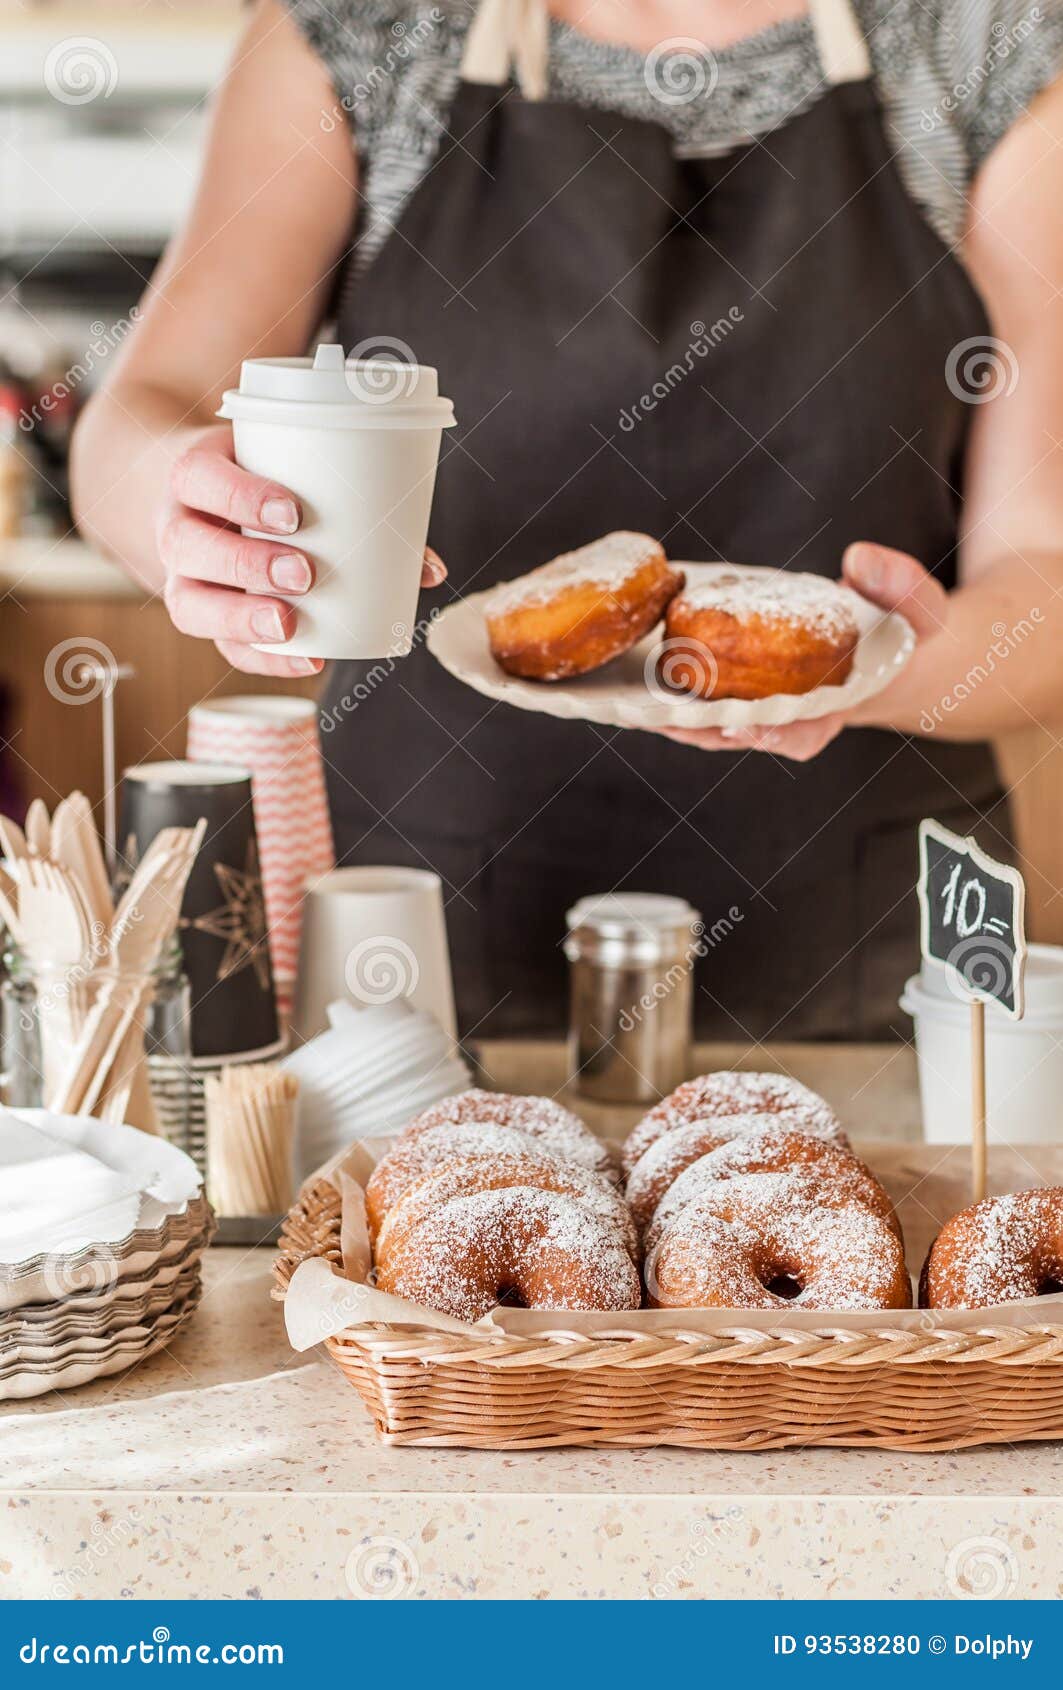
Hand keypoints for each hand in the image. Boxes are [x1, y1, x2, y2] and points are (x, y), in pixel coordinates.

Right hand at [158, 424, 446, 676]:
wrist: (197, 497)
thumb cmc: (258, 479)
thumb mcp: (287, 469)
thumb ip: (352, 506)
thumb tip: (430, 570)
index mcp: (192, 477)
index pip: (199, 478)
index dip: (239, 497)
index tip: (292, 512)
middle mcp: (177, 526)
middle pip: (190, 546)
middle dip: (246, 563)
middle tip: (304, 573)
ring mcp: (182, 576)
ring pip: (190, 603)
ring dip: (241, 617)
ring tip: (290, 624)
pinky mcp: (202, 614)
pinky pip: (221, 645)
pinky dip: (263, 658)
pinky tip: (305, 661)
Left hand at [658, 543, 948, 762]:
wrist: (890, 642)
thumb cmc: (903, 627)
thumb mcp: (919, 606)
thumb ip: (900, 585)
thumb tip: (859, 560)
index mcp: (841, 707)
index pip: (807, 731)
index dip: (775, 733)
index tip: (746, 725)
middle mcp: (797, 715)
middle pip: (747, 733)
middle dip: (709, 730)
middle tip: (675, 721)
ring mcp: (769, 704)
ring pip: (719, 722)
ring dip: (679, 718)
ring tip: (640, 709)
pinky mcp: (746, 685)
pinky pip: (708, 696)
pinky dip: (676, 694)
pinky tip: (640, 684)